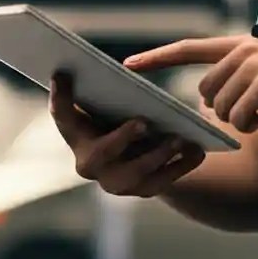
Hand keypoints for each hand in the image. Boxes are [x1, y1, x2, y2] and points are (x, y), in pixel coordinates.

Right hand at [49, 73, 205, 197]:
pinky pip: (163, 181)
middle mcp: (89, 163)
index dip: (60, 96)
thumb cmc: (113, 117)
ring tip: (179, 139)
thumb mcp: (101, 102)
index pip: (61, 114)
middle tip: (143, 123)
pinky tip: (197, 150)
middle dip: (122, 139)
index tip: (63, 73)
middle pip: (101, 154)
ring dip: (158, 155)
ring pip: (135, 173)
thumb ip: (90, 88)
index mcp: (76, 134)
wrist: (136, 154)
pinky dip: (182, 165)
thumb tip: (69, 68)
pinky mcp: (143, 190)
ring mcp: (115, 181)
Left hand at [124, 35, 257, 131]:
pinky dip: (256, 126)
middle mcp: (243, 49)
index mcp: (243, 44)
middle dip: (225, 108)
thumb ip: (241, 85)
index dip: (157, 57)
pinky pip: (239, 119)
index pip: (189, 48)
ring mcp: (252, 65)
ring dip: (243, 119)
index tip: (128, 64)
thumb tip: (214, 109)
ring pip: (220, 108)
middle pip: (206, 90)